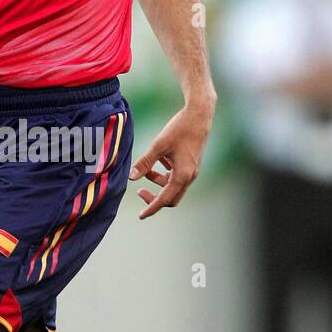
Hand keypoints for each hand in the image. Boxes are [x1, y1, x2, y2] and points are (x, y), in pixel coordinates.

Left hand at [128, 97, 215, 219]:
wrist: (199, 116)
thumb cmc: (180, 129)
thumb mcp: (158, 146)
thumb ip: (145, 163)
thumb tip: (132, 178)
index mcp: (182, 175)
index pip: (164, 199)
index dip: (151, 208)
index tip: (141, 216)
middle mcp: (189, 176)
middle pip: (171, 198)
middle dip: (155, 198)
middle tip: (140, 191)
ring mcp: (192, 171)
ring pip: (173, 186)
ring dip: (159, 183)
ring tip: (146, 172)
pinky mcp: (191, 164)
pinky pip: (177, 176)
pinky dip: (166, 174)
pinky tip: (159, 163)